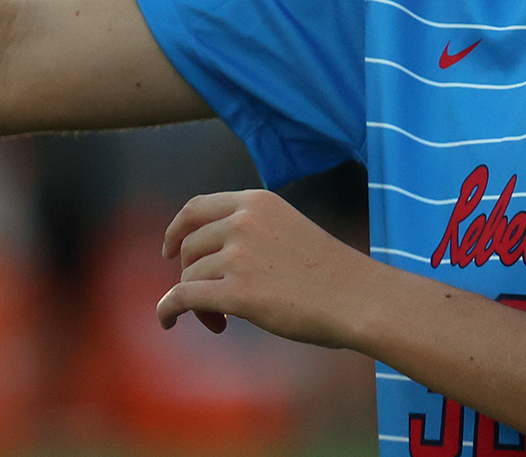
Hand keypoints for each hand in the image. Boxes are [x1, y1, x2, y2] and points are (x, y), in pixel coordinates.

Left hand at [156, 189, 373, 347]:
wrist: (358, 298)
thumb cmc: (330, 273)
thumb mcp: (288, 229)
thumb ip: (251, 232)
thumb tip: (208, 258)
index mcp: (257, 202)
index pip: (197, 208)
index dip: (176, 229)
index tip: (169, 250)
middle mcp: (243, 222)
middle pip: (190, 248)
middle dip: (192, 276)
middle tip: (212, 304)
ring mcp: (239, 255)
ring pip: (189, 277)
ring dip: (197, 302)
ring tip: (220, 321)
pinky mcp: (237, 292)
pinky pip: (182, 298)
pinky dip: (167, 310)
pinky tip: (167, 322)